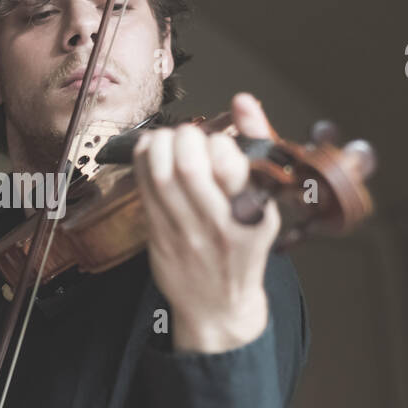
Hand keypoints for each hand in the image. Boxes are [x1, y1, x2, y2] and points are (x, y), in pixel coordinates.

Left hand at [132, 93, 280, 352]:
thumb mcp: (264, 203)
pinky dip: (143, 162)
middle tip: (186, 136)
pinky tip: (151, 155)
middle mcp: (218, 224)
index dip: (217, 141)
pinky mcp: (159, 236)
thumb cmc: (242, 250)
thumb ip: (256, 149)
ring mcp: (185, 232)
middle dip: (183, 137)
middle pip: (188, 166)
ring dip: (159, 145)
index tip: (216, 142)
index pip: (230, 163)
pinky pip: (144, 190)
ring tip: (167, 141)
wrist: (219, 306)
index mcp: (252, 213)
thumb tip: (244, 102)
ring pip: (160, 175)